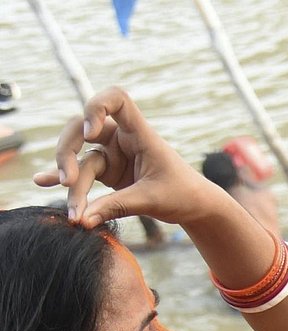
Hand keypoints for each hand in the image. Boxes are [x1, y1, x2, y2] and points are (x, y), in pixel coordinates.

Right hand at [36, 87, 211, 229]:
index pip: (116, 99)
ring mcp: (112, 154)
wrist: (192, 205)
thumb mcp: (151, 200)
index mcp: (139, 132)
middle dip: (68, 152)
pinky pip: (81, 173)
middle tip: (68, 182)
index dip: (97, 106)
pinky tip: (42, 181)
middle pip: (81, 128)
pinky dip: (64, 179)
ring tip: (72, 213)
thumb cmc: (180, 194)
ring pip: (80, 159)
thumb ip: (117, 207)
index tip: (91, 132)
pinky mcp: (107, 172)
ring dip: (71, 182)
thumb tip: (82, 220)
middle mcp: (121, 137)